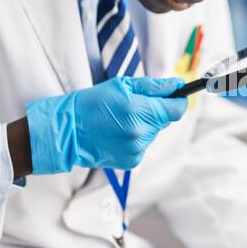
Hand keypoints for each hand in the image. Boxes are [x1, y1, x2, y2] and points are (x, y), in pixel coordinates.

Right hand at [25, 76, 187, 173]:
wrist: (68, 131)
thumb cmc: (92, 102)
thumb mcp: (122, 86)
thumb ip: (154, 87)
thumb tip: (177, 85)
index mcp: (140, 111)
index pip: (177, 109)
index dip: (178, 100)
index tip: (175, 95)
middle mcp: (141, 134)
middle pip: (165, 121)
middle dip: (155, 111)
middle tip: (133, 105)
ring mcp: (137, 150)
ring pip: (153, 133)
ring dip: (144, 125)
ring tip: (121, 120)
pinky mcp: (132, 161)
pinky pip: (143, 145)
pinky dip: (136, 138)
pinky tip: (117, 133)